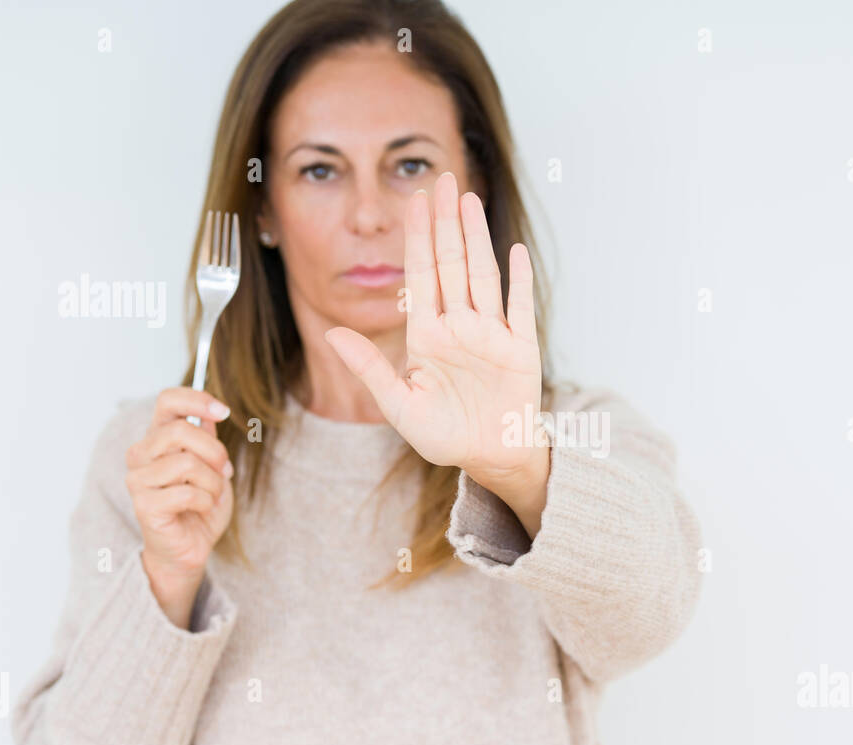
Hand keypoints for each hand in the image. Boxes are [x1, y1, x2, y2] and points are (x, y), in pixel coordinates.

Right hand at [125, 387, 234, 627]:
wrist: (190, 548)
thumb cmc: (200, 505)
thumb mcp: (212, 466)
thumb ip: (208, 439)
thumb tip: (210, 413)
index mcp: (158, 437)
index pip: (168, 401)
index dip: (197, 400)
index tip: (223, 412)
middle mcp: (141, 454)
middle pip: (181, 431)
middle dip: (215, 452)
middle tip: (224, 471)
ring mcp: (138, 479)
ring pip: (187, 463)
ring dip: (213, 482)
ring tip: (212, 494)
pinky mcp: (144, 505)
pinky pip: (187, 492)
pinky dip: (206, 501)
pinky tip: (202, 509)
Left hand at [324, 170, 545, 492]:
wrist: (489, 458)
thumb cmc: (444, 436)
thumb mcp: (399, 405)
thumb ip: (369, 368)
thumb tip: (332, 334)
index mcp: (428, 336)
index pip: (420, 276)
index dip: (417, 237)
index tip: (414, 201)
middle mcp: (460, 326)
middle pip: (451, 263)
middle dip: (445, 222)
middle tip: (442, 179)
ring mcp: (491, 334)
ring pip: (482, 275)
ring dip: (476, 238)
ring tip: (469, 200)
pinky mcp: (521, 349)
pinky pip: (519, 308)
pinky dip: (518, 281)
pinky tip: (514, 252)